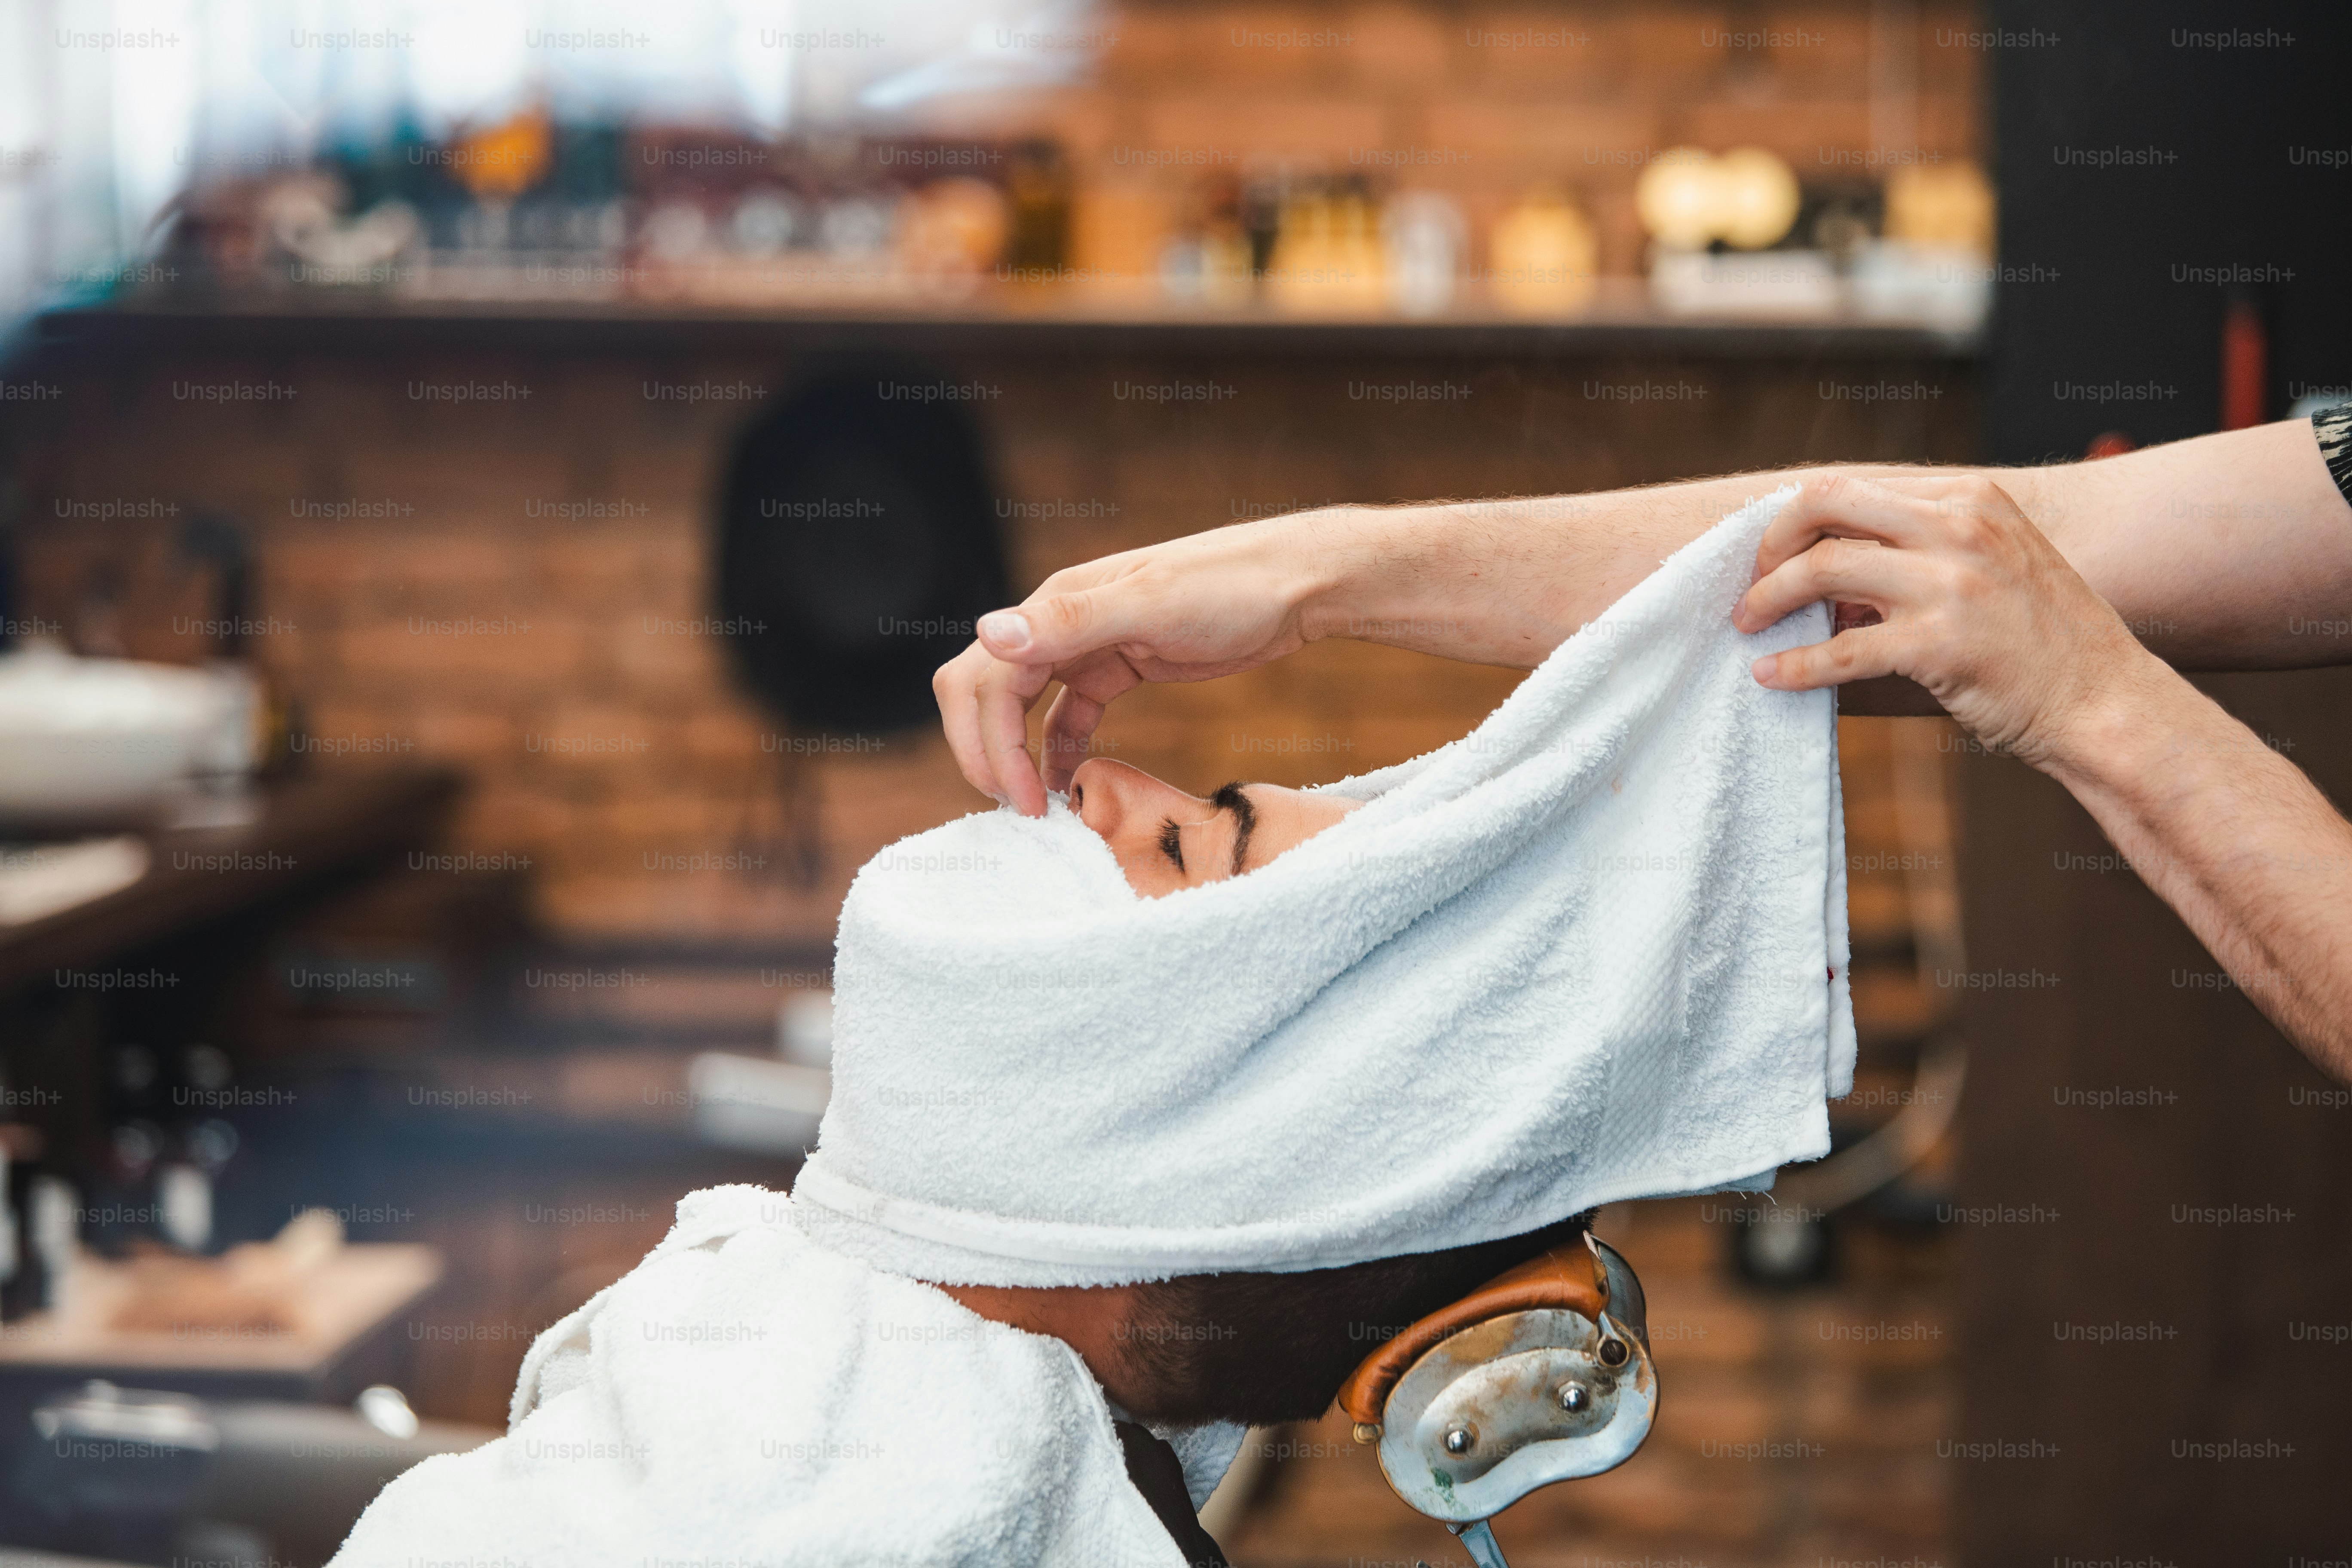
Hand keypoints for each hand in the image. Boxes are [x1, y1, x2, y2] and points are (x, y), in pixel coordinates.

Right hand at [933, 515, 1338, 813]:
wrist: (1299, 582)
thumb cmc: (1234, 586)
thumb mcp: (1153, 604)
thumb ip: (1070, 621)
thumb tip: (989, 631)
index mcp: (1057, 603)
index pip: (987, 679)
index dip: (992, 743)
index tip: (1025, 801)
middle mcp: (1061, 623)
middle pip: (989, 692)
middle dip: (990, 753)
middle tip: (1021, 812)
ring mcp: (1088, 647)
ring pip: (1023, 707)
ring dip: (1018, 756)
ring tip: (1040, 810)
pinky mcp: (1118, 668)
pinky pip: (1068, 716)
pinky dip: (1058, 752)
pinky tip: (1069, 787)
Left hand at [1734, 475, 2163, 769]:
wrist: (2104, 701)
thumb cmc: (2042, 640)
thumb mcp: (1992, 562)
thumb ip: (1922, 548)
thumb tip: (1832, 567)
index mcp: (1970, 497)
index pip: (1853, 487)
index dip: (1797, 519)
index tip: (1774, 552)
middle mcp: (1960, 526)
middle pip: (1825, 505)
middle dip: (1771, 542)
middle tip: (1750, 582)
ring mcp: (1951, 584)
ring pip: (1822, 570)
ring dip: (1768, 599)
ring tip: (1747, 625)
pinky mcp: (1941, 645)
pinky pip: (1840, 650)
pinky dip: (1794, 664)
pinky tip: (1770, 676)